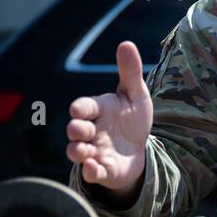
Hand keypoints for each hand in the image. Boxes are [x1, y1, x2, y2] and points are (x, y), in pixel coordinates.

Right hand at [66, 41, 152, 202]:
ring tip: (84, 152)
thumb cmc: (132, 119)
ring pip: (77, 152)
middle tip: (81, 130)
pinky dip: (91, 171)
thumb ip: (130, 72)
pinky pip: (92, 173)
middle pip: (76, 130)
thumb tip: (127, 43)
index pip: (83, 107)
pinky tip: (94, 168)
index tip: (79, 110)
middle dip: (76, 130)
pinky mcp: (102, 169)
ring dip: (77, 152)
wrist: (140, 148)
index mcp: (97, 110)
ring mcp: (94, 150)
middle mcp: (91, 130)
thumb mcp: (136, 95)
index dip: (80, 108)